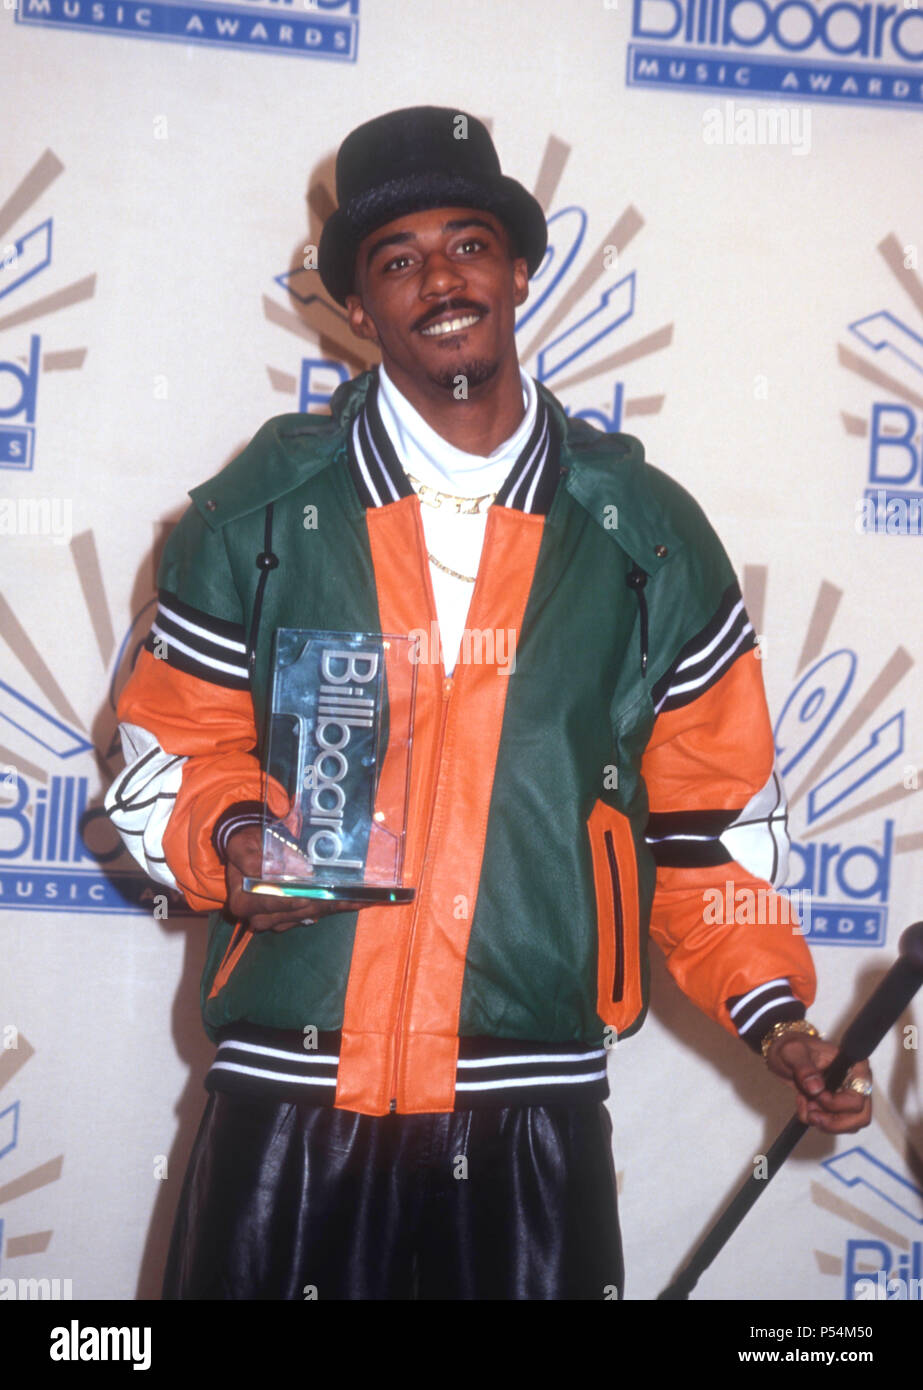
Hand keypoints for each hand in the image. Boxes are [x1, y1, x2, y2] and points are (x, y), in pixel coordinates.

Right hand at [224, 825, 372, 932]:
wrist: (253, 850)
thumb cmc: (246, 847)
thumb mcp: (240, 847)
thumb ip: (247, 857)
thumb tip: (259, 869)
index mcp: (243, 902)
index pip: (267, 905)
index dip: (285, 902)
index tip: (303, 897)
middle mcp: (260, 917)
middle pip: (294, 913)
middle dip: (319, 905)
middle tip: (343, 898)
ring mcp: (279, 918)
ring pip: (309, 914)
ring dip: (332, 906)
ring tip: (356, 899)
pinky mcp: (295, 915)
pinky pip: (317, 912)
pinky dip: (336, 906)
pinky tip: (357, 902)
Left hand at [765, 1033, 871, 1133]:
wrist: (785, 1055)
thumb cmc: (793, 1048)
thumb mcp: (793, 1052)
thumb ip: (803, 1067)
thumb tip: (816, 1088)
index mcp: (853, 1064)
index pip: (860, 1092)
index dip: (840, 1102)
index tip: (818, 1096)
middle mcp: (856, 1082)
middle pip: (861, 1115)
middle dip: (834, 1121)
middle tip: (812, 1113)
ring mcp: (848, 1096)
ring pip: (851, 1124)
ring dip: (826, 1123)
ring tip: (806, 1106)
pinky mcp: (839, 1107)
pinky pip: (836, 1125)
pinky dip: (817, 1121)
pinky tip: (804, 1104)